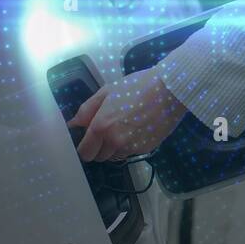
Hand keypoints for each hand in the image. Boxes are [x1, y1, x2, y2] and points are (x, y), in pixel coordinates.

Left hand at [68, 67, 186, 161]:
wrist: (170, 90)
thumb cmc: (137, 86)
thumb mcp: (108, 91)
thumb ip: (87, 109)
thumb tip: (73, 124)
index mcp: (102, 126)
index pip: (85, 152)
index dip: (84, 147)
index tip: (88, 140)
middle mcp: (115, 141)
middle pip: (99, 157)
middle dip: (99, 147)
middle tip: (107, 131)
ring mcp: (132, 147)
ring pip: (115, 157)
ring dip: (115, 148)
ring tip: (125, 129)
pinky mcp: (147, 149)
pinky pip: (131, 152)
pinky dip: (131, 145)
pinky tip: (138, 129)